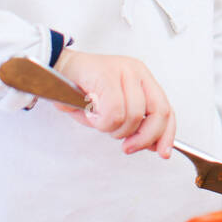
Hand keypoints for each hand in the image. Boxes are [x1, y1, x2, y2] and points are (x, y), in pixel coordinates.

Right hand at [53, 48, 176, 158]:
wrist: (54, 69)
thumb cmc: (81, 90)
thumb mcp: (113, 110)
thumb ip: (134, 124)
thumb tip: (152, 144)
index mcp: (143, 79)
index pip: (166, 109)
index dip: (166, 134)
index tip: (162, 153)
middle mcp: (137, 72)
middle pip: (158, 113)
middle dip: (142, 137)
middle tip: (126, 146)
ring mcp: (124, 71)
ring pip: (133, 115)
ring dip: (113, 128)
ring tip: (98, 119)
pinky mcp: (107, 74)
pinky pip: (113, 111)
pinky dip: (101, 121)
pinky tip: (90, 113)